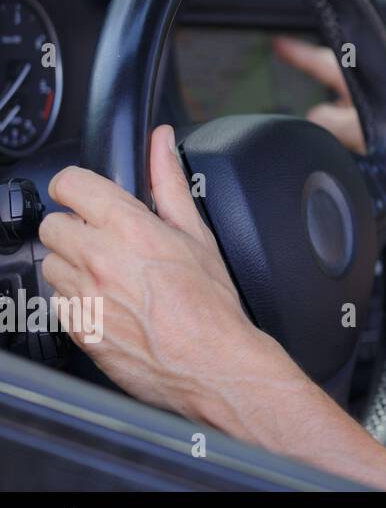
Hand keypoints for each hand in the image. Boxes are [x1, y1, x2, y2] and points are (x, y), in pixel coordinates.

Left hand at [38, 125, 296, 420]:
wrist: (211, 365)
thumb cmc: (212, 305)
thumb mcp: (198, 234)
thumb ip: (170, 182)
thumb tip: (162, 142)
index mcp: (131, 229)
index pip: (70, 184)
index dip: (78, 187)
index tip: (87, 196)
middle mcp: (100, 259)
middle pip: (53, 224)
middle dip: (77, 228)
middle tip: (107, 241)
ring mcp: (84, 296)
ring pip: (50, 263)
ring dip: (72, 264)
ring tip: (110, 276)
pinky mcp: (76, 327)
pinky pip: (57, 301)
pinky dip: (77, 299)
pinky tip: (110, 304)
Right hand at [272, 35, 385, 187]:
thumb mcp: (379, 130)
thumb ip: (339, 123)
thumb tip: (311, 120)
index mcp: (382, 87)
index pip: (331, 64)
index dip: (301, 54)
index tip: (279, 44)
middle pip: (339, 86)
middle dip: (314, 81)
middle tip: (290, 75)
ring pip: (349, 116)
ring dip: (330, 121)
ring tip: (309, 129)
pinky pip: (361, 141)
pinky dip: (346, 146)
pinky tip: (342, 159)